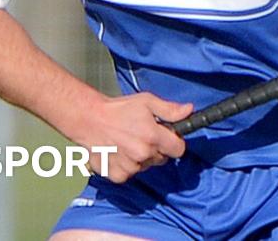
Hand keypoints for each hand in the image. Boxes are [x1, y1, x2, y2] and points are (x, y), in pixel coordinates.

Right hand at [68, 92, 192, 183]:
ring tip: (127, 142)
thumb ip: (170, 110)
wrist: (89, 120)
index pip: (179, 149)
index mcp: (153, 136)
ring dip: (140, 158)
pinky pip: (129, 174)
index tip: (168, 137)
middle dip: (156, 149)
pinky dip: (126, 167)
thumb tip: (188, 111)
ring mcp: (130, 167)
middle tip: (142, 136)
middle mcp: (143, 154)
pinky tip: (119, 152)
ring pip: (145, 166)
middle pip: (162, 158)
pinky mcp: (117, 175)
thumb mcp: (147, 102)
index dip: (175, 142)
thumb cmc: (117, 109)